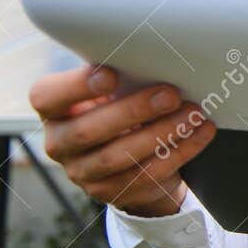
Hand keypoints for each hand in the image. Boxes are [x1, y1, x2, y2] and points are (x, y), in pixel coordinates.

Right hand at [28, 63, 214, 216]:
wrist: (130, 159)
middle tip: (171, 94)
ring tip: (193, 113)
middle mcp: (59, 143)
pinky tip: (200, 132)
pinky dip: (179, 152)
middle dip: (133, 111)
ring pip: (118, 157)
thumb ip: (119, 76)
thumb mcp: (112, 90)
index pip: (46, 97)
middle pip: (87, 130)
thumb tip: (153, 55)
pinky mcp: (111, 192)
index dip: (75, 87)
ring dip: (162, 133)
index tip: (110, 74)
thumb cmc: (120, 108)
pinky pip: (146, 174)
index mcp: (54, 109)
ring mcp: (82, 173)